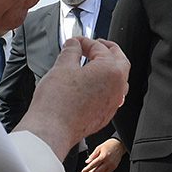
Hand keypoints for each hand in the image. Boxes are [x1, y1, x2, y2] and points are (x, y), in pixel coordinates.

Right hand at [14, 38, 128, 159]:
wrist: (52, 130)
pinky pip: (112, 95)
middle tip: (94, 45)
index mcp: (111, 70)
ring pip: (118, 79)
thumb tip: (74, 44)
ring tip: (94, 63)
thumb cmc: (58, 101)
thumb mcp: (62, 66)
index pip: (100, 48)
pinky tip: (92, 84)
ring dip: (108, 68)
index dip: (85, 41)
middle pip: (119, 61)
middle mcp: (118, 87)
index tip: (75, 41)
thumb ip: (71, 50)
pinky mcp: (106, 115)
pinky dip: (105, 85)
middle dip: (107, 50)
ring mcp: (113, 103)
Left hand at [82, 137, 125, 171]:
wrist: (119, 145)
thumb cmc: (109, 145)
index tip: (83, 171)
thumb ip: (92, 155)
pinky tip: (98, 171)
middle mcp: (108, 162)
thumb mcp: (99, 148)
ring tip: (91, 171)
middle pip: (97, 171)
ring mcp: (112, 165)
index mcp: (103, 156)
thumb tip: (87, 162)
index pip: (93, 165)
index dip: (87, 169)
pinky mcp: (114, 167)